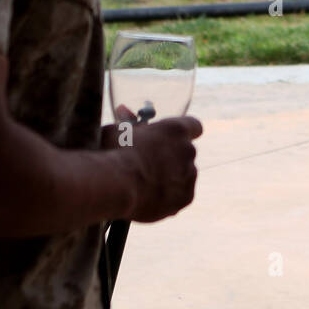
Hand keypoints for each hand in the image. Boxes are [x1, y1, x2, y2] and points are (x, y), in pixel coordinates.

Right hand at [104, 105, 201, 222]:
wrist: (115, 185)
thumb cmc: (113, 154)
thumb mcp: (117, 131)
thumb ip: (126, 121)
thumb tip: (123, 109)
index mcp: (176, 129)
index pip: (194, 126)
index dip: (184, 133)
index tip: (173, 139)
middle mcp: (188, 150)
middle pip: (186, 153)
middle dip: (172, 158)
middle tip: (151, 166)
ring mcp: (190, 174)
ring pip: (184, 175)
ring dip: (171, 178)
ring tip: (145, 185)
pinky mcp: (186, 197)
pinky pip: (180, 195)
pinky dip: (169, 198)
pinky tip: (150, 199)